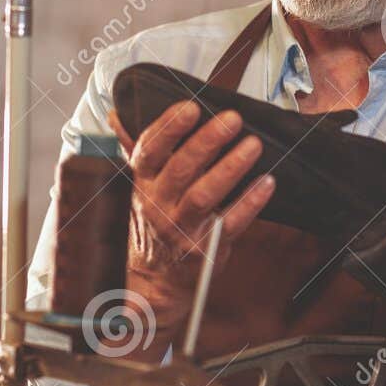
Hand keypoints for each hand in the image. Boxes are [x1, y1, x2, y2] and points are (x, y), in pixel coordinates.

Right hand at [109, 100, 274, 344]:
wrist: (157, 278)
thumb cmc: (156, 221)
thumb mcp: (140, 186)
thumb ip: (136, 150)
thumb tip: (118, 116)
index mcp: (143, 183)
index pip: (150, 150)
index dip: (169, 127)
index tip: (190, 107)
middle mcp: (159, 204)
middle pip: (181, 168)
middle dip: (207, 141)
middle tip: (232, 119)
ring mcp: (182, 227)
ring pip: (204, 195)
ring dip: (231, 168)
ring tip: (253, 145)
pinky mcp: (207, 246)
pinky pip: (231, 222)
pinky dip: (250, 202)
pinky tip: (267, 182)